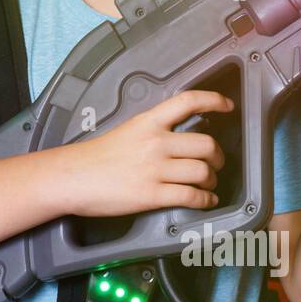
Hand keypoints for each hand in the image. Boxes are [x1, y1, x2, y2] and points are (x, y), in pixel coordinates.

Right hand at [67, 90, 232, 216]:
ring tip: (208, 183)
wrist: (73, 177)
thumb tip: (177, 140)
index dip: (214, 101)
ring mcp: (155, 169)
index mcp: (148, 122)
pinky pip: (191, 196)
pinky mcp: (153, 195)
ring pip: (202, 172)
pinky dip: (205, 200)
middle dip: (218, 156)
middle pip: (206, 145)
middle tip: (216, 162)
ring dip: (212, 180)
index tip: (228, 106)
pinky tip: (205, 200)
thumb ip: (152, 131)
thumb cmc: (95, 157)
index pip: (188, 102)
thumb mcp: (126, 131)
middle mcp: (156, 142)